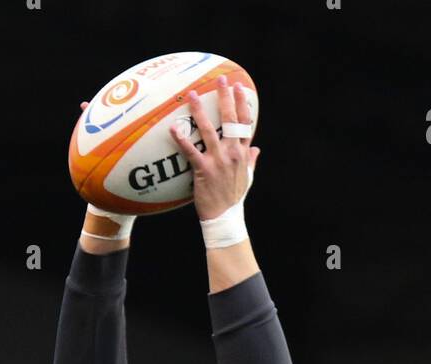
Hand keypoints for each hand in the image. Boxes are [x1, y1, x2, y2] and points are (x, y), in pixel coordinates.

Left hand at [167, 76, 259, 222]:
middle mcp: (232, 153)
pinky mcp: (204, 170)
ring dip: (199, 111)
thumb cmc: (234, 198)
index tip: (238, 87)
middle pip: (230, 120)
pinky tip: (173, 128)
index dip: (242, 103)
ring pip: (209, 130)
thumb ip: (252, 161)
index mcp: (243, 153)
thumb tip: (257, 149)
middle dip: (225, 97)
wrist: (225, 217)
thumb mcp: (248, 178)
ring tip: (193, 95)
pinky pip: (191, 151)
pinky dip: (181, 139)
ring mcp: (218, 160)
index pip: (245, 123)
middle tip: (220, 80)